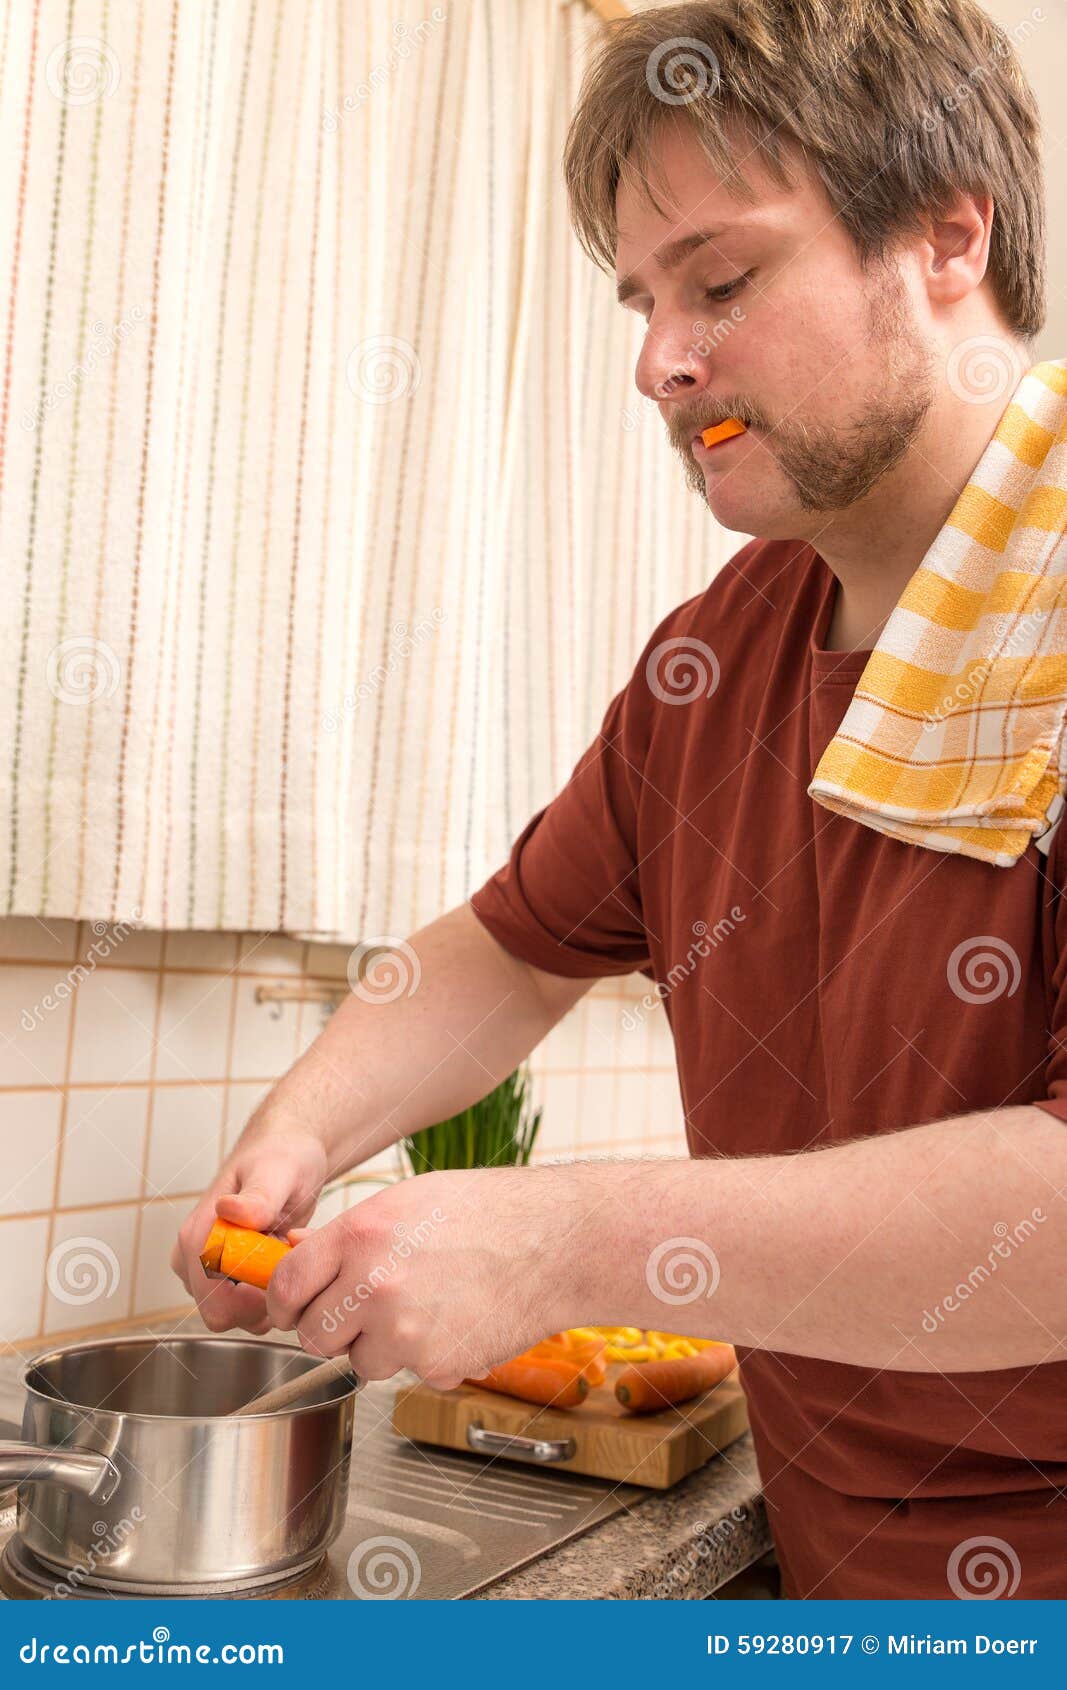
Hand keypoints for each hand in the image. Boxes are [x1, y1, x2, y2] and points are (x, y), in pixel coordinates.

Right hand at [171, 1122, 328, 1332]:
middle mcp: (194, 1257)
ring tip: (288, 1255)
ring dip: (268, 1296)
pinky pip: (248, 1307)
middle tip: (290, 1261)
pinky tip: (284, 1260)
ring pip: (236, 1315)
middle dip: (261, 1301)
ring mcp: (208, 1269)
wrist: (289, 1152)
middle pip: (222, 1314)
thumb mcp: (278, 1170)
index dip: (251, 1303)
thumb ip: (258, 1196)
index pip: (211, 1300)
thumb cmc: (281, 1156)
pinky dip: (271, 1292)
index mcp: (198, 1235)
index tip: (284, 1276)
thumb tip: (229, 1211)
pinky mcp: (226, 1276)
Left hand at [265, 1167, 579, 1386]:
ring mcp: (404, 1332)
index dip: (284, 1300)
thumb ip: (349, 1233)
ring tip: (426, 1307)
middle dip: (332, 1327)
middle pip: (313, 1334)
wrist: (554, 1243)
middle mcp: (374, 1285)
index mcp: (360, 1235)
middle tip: (363, 1310)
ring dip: (382, 1345)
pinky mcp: (435, 1366)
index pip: (286, 1285)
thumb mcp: (406, 1200)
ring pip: (361, 1361)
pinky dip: (429, 1356)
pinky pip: (411, 1373)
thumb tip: (298, 1251)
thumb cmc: (486, 1212)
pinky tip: (457, 1320)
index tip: (291, 1306)